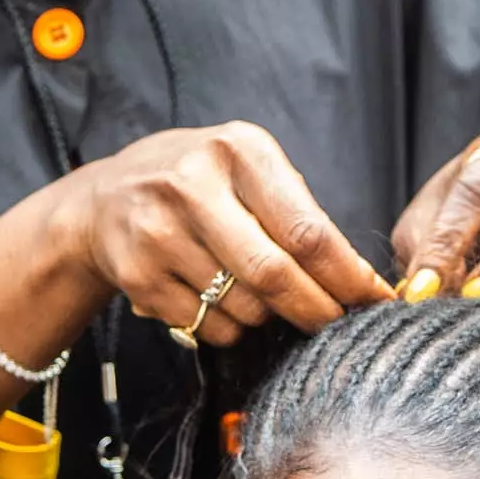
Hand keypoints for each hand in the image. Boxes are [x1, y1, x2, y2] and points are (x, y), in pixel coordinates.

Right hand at [61, 123, 391, 343]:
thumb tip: (357, 277)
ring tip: (259, 295)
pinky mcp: (138, 274)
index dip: (347, 275)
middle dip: (316, 308)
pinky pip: (209, 325)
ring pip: (244, 306)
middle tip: (335, 322)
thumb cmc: (196, 182)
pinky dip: (230, 326)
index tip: (375, 299)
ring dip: (268, 316)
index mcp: (238, 151)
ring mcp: (159, 232)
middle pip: (274, 274)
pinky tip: (218, 299)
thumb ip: (297, 210)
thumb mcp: (245, 167)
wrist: (104, 198)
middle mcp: (193, 186)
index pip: (306, 228)